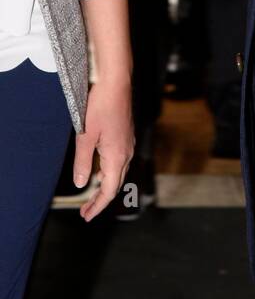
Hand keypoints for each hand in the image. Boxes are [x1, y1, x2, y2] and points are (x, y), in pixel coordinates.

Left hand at [74, 77, 134, 221]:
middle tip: (86, 210)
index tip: (87, 216)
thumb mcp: (85, 137)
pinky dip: (110, 172)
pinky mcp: (127, 135)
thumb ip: (83, 162)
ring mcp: (129, 143)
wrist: (116, 82)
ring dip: (105, 185)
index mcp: (117, 156)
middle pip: (116, 184)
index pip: (109, 190)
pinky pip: (120, 161)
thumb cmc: (100, 106)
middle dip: (101, 199)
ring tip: (91, 194)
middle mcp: (127, 152)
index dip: (98, 206)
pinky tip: (100, 169)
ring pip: (119, 172)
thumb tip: (81, 184)